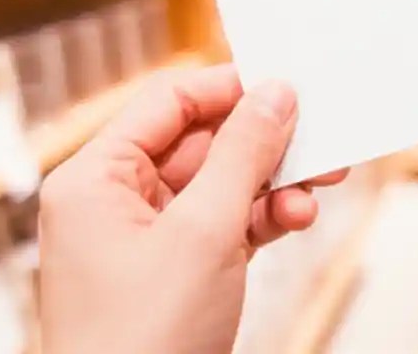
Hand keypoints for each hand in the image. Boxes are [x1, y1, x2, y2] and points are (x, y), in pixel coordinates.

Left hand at [39, 65, 347, 353]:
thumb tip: (274, 95)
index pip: (167, 103)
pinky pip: (226, 226)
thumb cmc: (140, 341)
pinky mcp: (177, 273)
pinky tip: (296, 220)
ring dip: (272, 187)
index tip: (287, 89)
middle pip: (202, 144)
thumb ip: (243, 154)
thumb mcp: (204, 232)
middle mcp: (115, 203)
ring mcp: (147, 241)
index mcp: (95, 179)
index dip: (229, 90)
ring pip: (221, 187)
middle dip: (265, 147)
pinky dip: (263, 221)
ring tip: (316, 192)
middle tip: (322, 143)